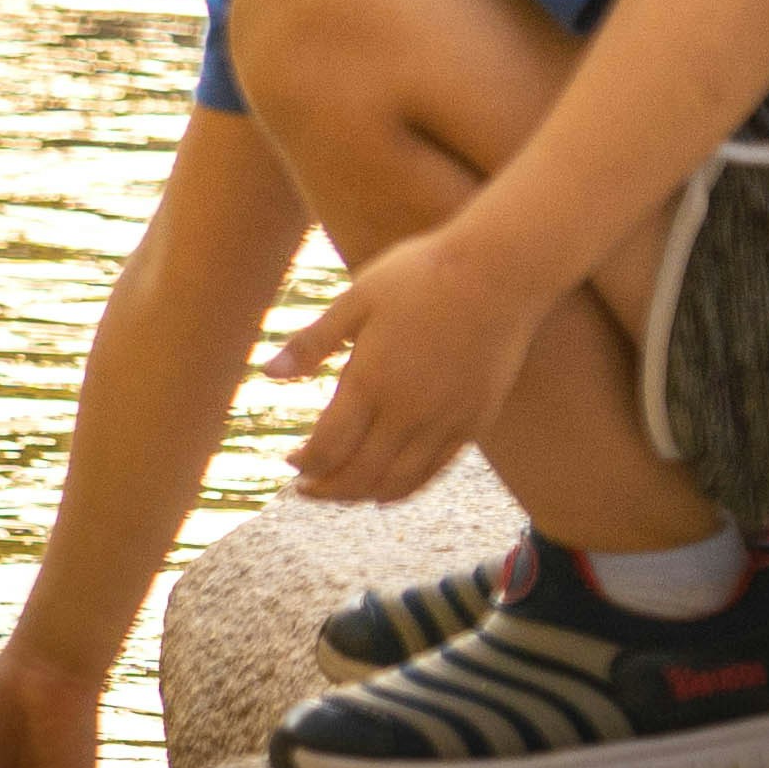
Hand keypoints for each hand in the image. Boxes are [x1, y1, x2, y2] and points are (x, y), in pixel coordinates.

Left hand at [270, 225, 553, 506]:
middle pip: (359, 474)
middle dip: (327, 489)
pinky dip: (405, 488)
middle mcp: (408, 412)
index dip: (306, 464)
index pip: (328, 446)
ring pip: (397, 482)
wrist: (501, 272)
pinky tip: (388, 489)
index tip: (291, 463)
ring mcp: (445, 421)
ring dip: (362, 495)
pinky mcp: (475, 421)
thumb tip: (267, 373)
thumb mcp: (357, 298)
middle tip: (307, 490)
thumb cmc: (423, 275)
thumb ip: (312, 342)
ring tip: (342, 493)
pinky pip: (434, 471)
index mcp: (371, 381)